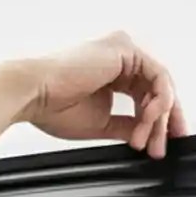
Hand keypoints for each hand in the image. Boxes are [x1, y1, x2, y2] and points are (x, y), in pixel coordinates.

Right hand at [14, 31, 185, 158]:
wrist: (33, 95)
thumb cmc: (53, 107)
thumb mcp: (101, 123)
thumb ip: (126, 126)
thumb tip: (145, 134)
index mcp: (112, 73)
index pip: (145, 95)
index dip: (157, 122)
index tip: (160, 145)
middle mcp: (119, 59)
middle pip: (155, 90)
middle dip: (162, 123)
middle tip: (160, 148)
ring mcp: (123, 51)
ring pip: (159, 85)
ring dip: (158, 116)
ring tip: (146, 139)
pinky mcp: (125, 49)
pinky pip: (157, 75)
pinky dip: (158, 99)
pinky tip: (149, 118)